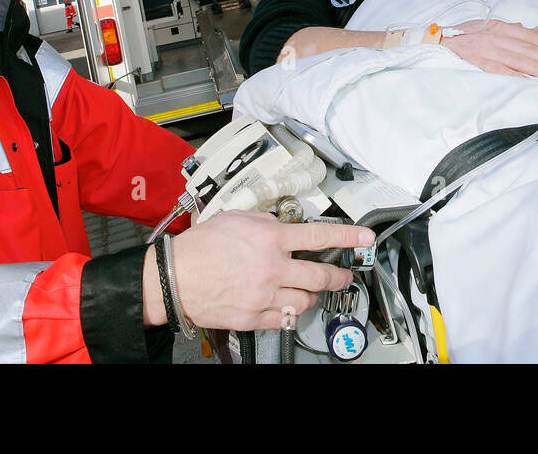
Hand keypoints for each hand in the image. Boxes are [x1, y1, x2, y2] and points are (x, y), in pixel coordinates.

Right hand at [145, 212, 373, 330]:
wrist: (174, 277)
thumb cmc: (200, 247)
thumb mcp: (238, 218)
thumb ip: (267, 223)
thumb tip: (285, 227)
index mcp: (270, 240)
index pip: (320, 237)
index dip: (348, 238)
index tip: (364, 239)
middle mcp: (272, 268)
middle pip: (321, 275)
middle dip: (339, 276)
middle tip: (344, 275)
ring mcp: (264, 296)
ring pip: (306, 300)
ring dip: (313, 295)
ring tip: (310, 290)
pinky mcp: (254, 317)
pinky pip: (284, 318)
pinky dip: (291, 311)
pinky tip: (288, 304)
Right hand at [440, 18, 537, 79]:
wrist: (440, 40)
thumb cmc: (464, 33)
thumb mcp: (487, 25)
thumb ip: (507, 28)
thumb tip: (525, 28)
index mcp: (500, 27)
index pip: (530, 35)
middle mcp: (496, 37)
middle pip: (527, 48)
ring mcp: (488, 50)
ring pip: (518, 59)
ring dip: (536, 68)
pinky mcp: (480, 63)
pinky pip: (501, 71)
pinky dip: (516, 76)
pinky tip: (528, 81)